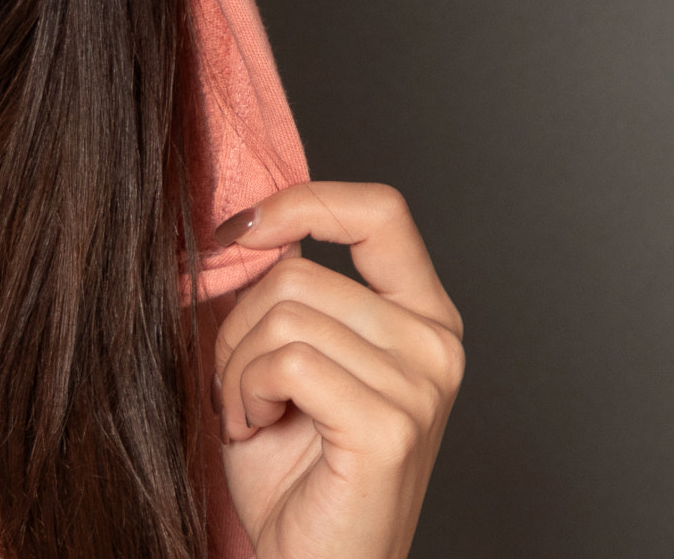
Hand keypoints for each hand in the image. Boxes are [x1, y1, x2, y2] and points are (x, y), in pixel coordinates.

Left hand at [213, 181, 464, 558]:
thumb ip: (288, 293)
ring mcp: (422, 384)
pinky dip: (245, 395)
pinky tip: (256, 430)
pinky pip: (287, 362)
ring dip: (237, 369)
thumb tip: (245, 227)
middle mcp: (436, 344)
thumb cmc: (292, 472)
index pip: (379, 211)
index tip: (240, 231)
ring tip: (251, 415)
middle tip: (240, 388)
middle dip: (239, 327)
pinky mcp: (391, 425)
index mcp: (422, 316)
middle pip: (301, 273)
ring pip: (284, 316)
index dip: (302, 203)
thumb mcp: (290, 359)